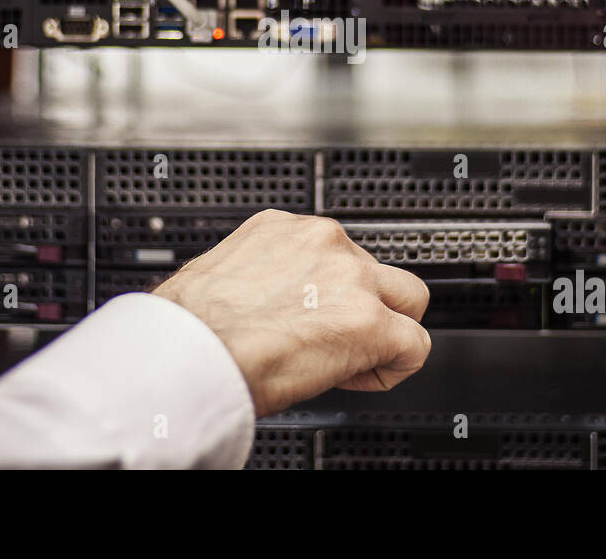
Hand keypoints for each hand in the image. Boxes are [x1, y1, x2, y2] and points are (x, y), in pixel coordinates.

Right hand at [153, 209, 431, 416]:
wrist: (191, 355)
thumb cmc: (191, 328)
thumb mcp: (222, 274)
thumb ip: (262, 275)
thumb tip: (267, 299)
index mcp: (283, 227)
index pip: (333, 252)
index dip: (328, 293)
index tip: (308, 318)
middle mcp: (324, 241)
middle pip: (378, 268)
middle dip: (367, 304)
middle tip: (336, 337)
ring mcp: (352, 277)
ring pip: (408, 298)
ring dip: (387, 329)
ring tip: (349, 358)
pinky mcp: (370, 320)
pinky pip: (414, 344)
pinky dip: (392, 367)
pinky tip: (356, 377)